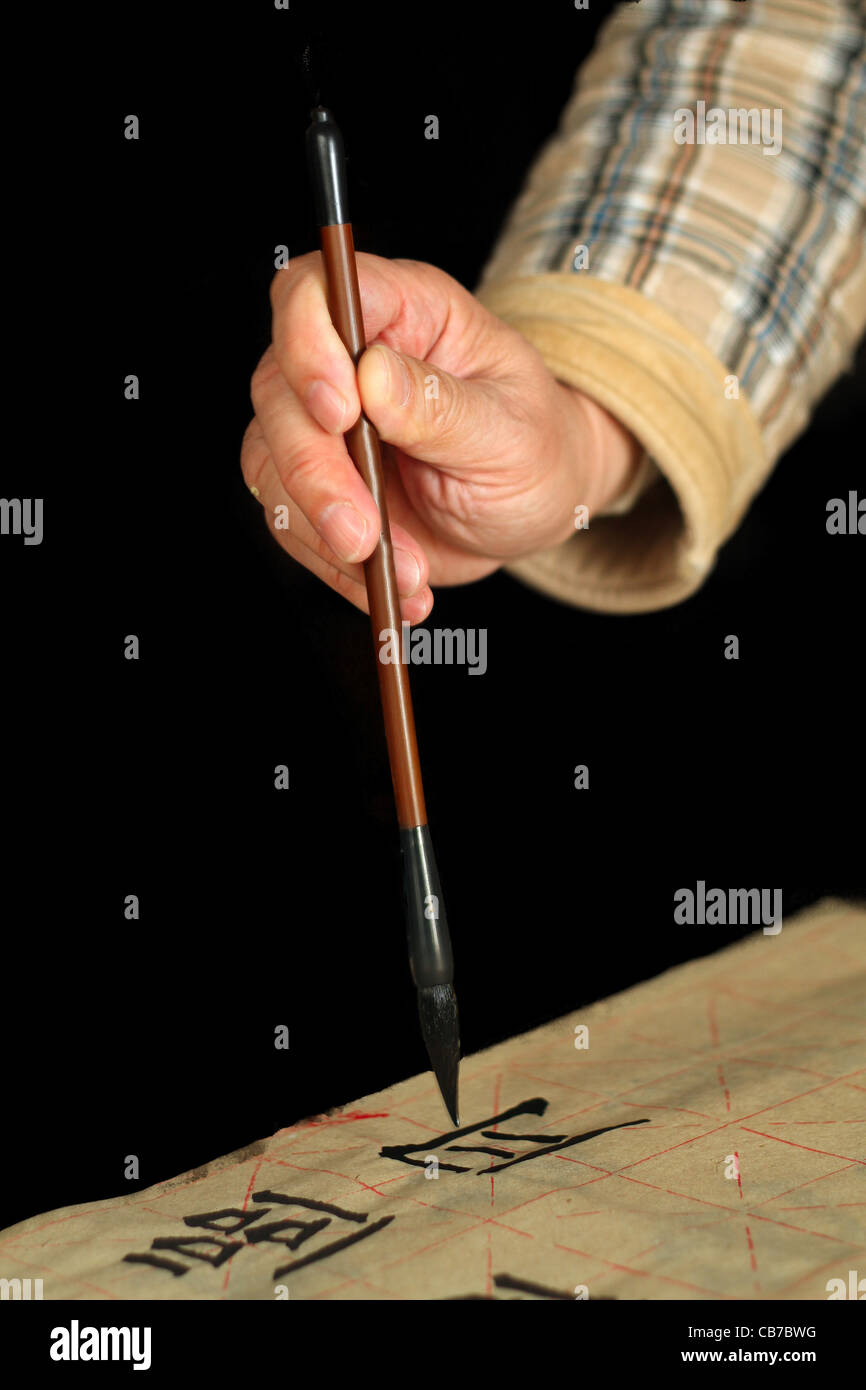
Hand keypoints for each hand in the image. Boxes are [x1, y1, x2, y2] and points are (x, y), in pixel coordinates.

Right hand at [242, 253, 640, 620]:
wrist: (533, 509)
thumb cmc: (536, 448)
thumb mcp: (510, 430)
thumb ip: (440, 406)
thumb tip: (371, 377)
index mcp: (405, 312)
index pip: (317, 291)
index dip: (309, 342)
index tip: (340, 413)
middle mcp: (348, 358)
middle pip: (279, 389)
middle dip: (314, 470)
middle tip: (362, 533)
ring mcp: (324, 424)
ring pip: (270, 462)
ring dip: (323, 529)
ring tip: (400, 571)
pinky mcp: (315, 484)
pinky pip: (290, 522)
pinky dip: (335, 567)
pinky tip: (394, 588)